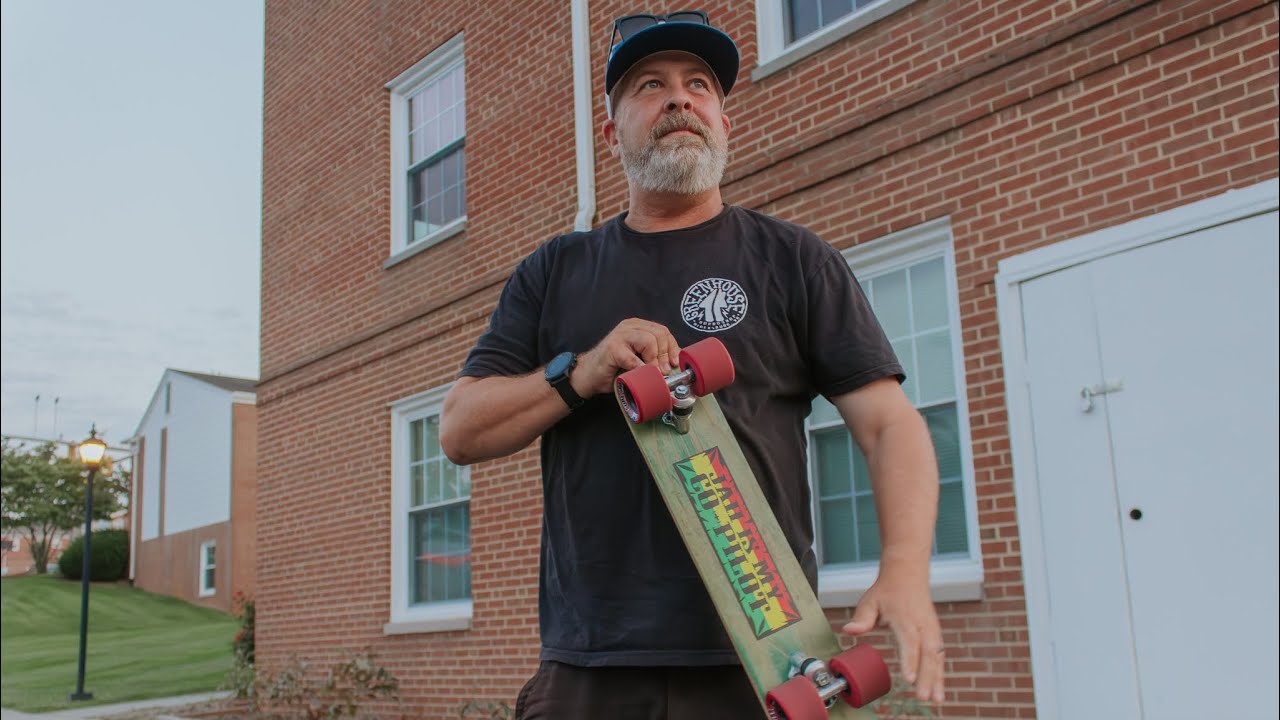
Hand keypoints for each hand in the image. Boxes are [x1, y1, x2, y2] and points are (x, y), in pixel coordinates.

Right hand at [570, 318, 680, 396]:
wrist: (588, 376)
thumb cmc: (614, 369)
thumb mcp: (639, 360)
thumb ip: (654, 357)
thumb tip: (674, 365)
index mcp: (638, 326)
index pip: (663, 331)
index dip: (672, 348)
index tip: (675, 363)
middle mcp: (629, 326)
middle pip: (659, 333)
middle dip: (665, 355)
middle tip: (664, 371)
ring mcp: (620, 335)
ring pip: (649, 341)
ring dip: (654, 361)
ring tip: (653, 373)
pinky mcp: (613, 348)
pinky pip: (634, 359)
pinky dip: (640, 369)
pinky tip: (639, 376)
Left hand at [842, 577, 944, 705]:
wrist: (907, 575)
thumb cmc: (887, 590)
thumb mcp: (870, 600)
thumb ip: (862, 618)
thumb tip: (849, 630)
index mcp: (905, 617)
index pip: (910, 641)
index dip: (910, 660)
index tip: (910, 678)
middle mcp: (922, 625)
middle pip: (927, 653)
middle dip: (927, 677)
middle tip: (923, 697)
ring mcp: (932, 629)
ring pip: (938, 657)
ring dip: (938, 679)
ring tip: (937, 700)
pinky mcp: (935, 634)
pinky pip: (940, 656)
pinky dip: (940, 673)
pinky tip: (938, 690)